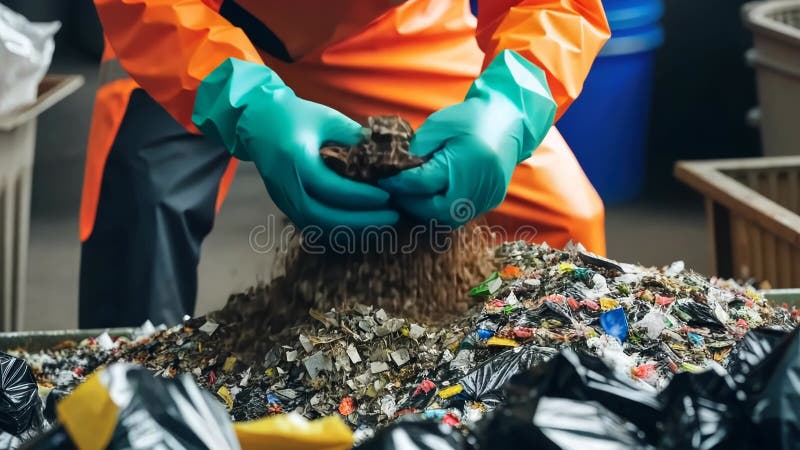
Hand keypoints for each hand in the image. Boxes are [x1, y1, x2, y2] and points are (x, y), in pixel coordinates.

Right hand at [193, 58, 398, 230]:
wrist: (257, 120)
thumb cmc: (294, 115)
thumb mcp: (327, 118)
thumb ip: (355, 138)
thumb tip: (387, 156)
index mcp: (295, 160)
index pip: (330, 188)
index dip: (360, 196)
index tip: (387, 196)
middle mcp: (285, 184)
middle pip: (322, 216)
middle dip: (359, 221)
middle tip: (391, 217)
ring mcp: (282, 198)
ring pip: (317, 225)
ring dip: (351, 228)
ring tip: (381, 222)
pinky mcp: (285, 204)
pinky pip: (313, 224)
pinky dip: (338, 227)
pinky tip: (362, 223)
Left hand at [379, 50, 556, 226]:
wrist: (510, 119)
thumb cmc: (472, 118)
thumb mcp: (439, 125)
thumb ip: (418, 148)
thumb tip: (398, 170)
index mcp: (466, 163)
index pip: (423, 184)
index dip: (399, 185)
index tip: (382, 180)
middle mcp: (479, 186)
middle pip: (436, 210)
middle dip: (411, 204)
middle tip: (394, 193)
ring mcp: (487, 197)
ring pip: (448, 218)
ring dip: (426, 211)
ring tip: (409, 197)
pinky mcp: (491, 201)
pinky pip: (461, 214)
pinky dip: (442, 209)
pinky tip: (429, 197)